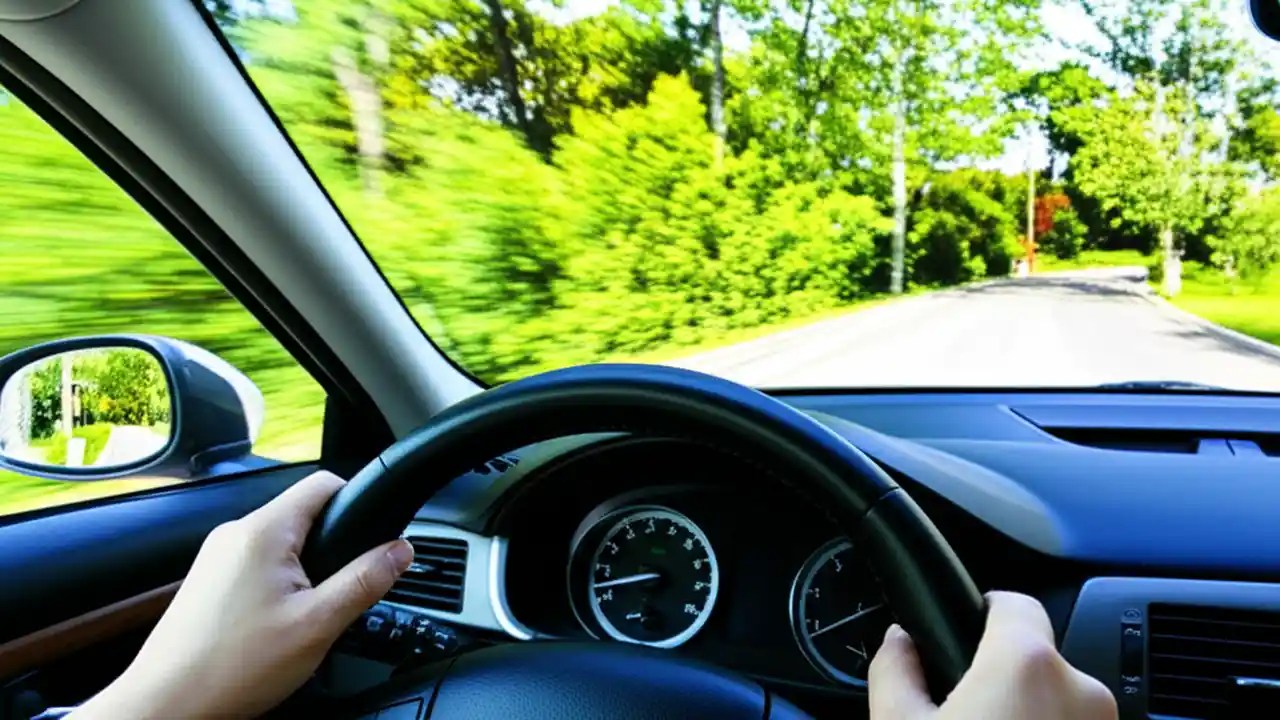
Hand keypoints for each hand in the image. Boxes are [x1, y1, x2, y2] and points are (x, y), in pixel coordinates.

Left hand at [72, 471, 413, 719]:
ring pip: (281, 546)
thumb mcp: (317, 625)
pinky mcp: (208, 581)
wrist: (165, 706)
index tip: (374, 534)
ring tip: (303, 619)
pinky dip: (277, 588)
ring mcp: (216, 557)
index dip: (356, 500)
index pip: (323, 484)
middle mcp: (235, 534)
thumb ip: (364, 581)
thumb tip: (401, 550)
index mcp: (263, 531)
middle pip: (303, 517)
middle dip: (330, 550)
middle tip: (335, 597)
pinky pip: (257, 567)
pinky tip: (275, 628)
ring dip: (303, 573)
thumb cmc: (232, 668)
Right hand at [869, 591, 1116, 719]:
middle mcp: (1082, 692)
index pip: (1015, 603)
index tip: (967, 633)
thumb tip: (898, 645)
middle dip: (1004, 679)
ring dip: (1032, 713)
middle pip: (1036, 660)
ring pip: (1060, 702)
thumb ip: (895, 672)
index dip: (985, 612)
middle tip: (967, 714)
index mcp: (1026, 667)